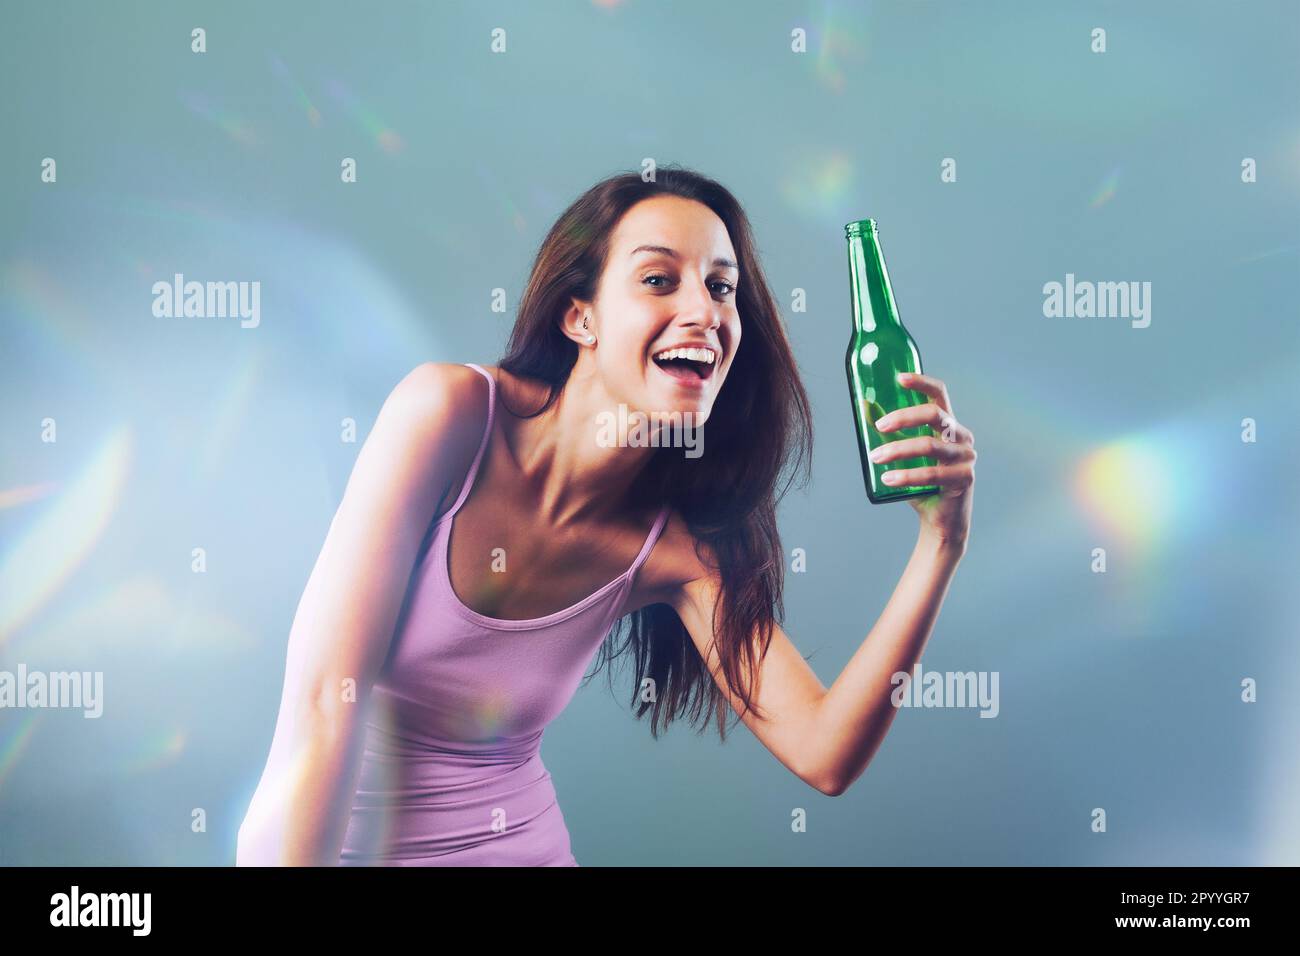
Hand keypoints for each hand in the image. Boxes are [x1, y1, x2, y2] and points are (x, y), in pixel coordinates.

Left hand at [871, 371, 974, 548]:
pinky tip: (888, 479)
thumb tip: (865, 407)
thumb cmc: (921, 485)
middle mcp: (961, 437)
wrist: (939, 521)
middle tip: (878, 426)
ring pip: (930, 446)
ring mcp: (966, 457)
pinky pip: (932, 474)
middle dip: (904, 417)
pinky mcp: (964, 479)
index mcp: (949, 425)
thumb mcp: (904, 455)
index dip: (922, 383)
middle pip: (935, 415)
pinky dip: (907, 475)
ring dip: (898, 450)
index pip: (940, 394)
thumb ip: (890, 433)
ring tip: (875, 458)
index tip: (899, 378)